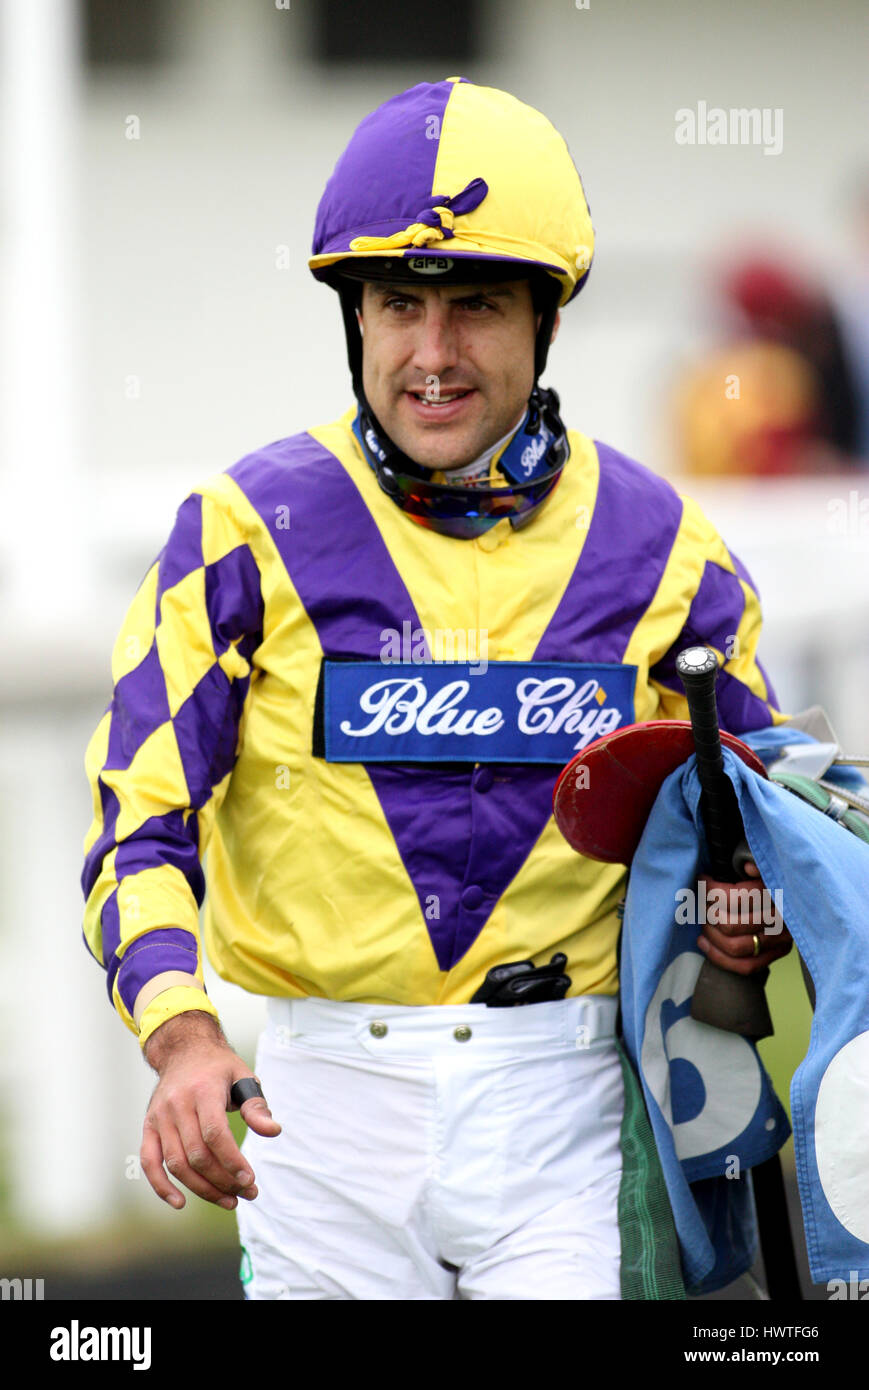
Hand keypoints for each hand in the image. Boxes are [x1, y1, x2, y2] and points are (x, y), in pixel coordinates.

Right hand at [140, 1012, 280, 1211]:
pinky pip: (149, 1161)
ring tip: (228, 1200)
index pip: (215, 1134)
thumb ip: (256, 1106)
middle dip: (223, 1180)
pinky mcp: (149, 1126)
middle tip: (247, 1193)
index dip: (232, 1161)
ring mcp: (159, 1116)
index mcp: (203, 1090)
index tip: (250, 1180)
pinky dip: (160, 1186)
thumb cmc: (219, 1068)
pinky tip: (180, 1203)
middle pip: (197, 1154)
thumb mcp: (243, 1077)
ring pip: (176, 1163)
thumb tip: (273, 1132)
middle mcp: (177, 1103)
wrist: (183, 1050)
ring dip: (202, 1188)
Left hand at [696, 859, 792, 974]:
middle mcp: (783, 919)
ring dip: (711, 935)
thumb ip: (756, 862)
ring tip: (703, 921)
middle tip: (702, 903)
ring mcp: (781, 940)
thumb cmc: (769, 873)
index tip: (703, 881)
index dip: (712, 891)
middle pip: (732, 925)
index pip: (737, 898)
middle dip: (709, 914)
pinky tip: (703, 942)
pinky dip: (718, 957)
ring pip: (736, 947)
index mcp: (779, 892)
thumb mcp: (765, 861)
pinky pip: (745, 966)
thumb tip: (748, 867)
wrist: (796, 891)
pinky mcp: (777, 954)